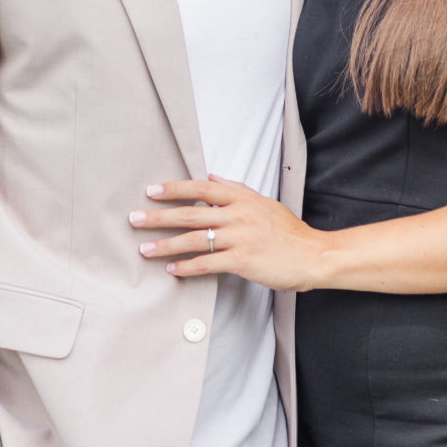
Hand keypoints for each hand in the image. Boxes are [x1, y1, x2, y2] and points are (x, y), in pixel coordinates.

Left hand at [128, 176, 323, 291]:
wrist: (312, 255)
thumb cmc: (288, 231)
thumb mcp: (264, 202)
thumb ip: (237, 189)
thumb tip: (212, 177)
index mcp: (242, 198)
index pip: (201, 188)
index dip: (175, 188)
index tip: (152, 190)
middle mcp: (238, 215)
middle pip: (190, 213)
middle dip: (159, 216)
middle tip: (134, 218)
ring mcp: (239, 238)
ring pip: (194, 239)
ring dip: (166, 245)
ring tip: (144, 248)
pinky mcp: (242, 260)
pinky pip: (207, 263)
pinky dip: (187, 267)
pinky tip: (172, 269)